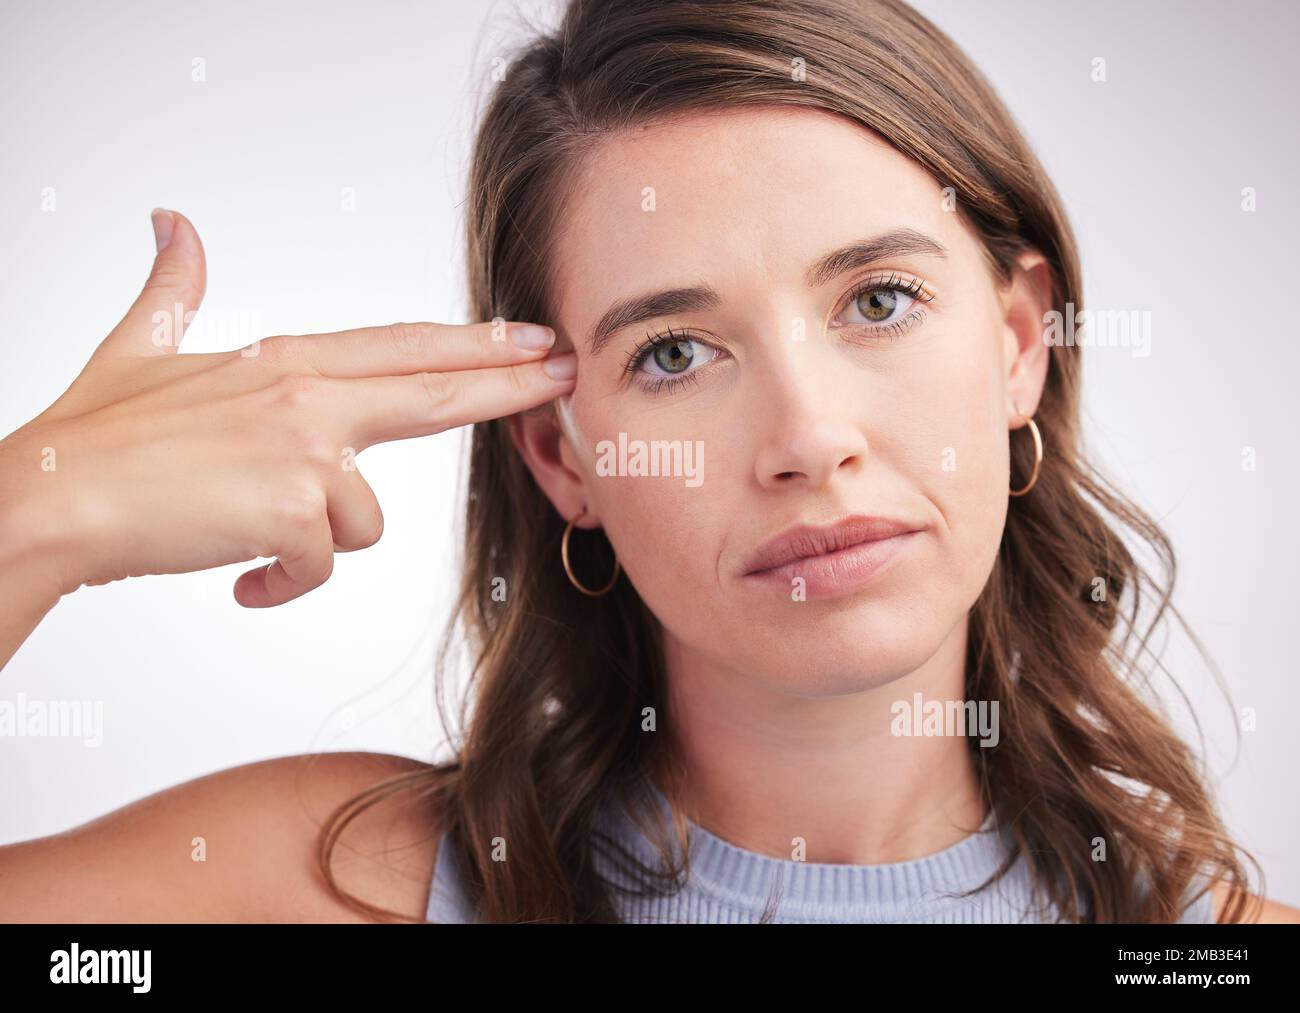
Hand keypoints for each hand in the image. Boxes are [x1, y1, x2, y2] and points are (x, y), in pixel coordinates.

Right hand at [0, 208, 575, 606]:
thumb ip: (175, 286)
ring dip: (315, 542)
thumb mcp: (141, 347)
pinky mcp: (298, 511)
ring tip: (249, 535)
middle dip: (509, 382)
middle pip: (433, 388)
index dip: (472, 342)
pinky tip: (242, 576)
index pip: (401, 346)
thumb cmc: (97, 439)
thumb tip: (170, 221)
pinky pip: (322, 565)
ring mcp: (307, 451)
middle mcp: (307, 395)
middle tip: (567, 372)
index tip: (527, 334)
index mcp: (286, 361)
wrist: (50, 501)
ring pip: (366, 518)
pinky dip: (281, 582)